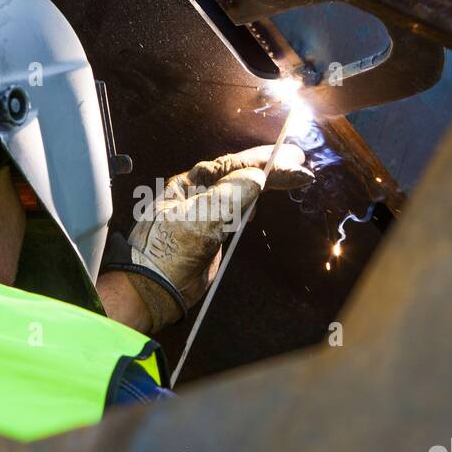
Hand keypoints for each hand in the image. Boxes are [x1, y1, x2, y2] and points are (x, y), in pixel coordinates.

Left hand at [124, 143, 312, 329]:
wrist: (153, 289)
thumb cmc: (168, 252)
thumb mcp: (200, 219)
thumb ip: (230, 195)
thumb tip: (257, 177)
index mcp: (190, 184)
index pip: (235, 165)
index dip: (266, 163)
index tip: (294, 162)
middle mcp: (198, 194)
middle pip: (239, 174)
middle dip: (269, 168)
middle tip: (299, 162)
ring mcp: (205, 214)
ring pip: (239, 191)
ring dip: (263, 183)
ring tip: (289, 175)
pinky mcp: (210, 234)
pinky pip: (235, 213)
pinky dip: (251, 205)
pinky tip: (260, 203)